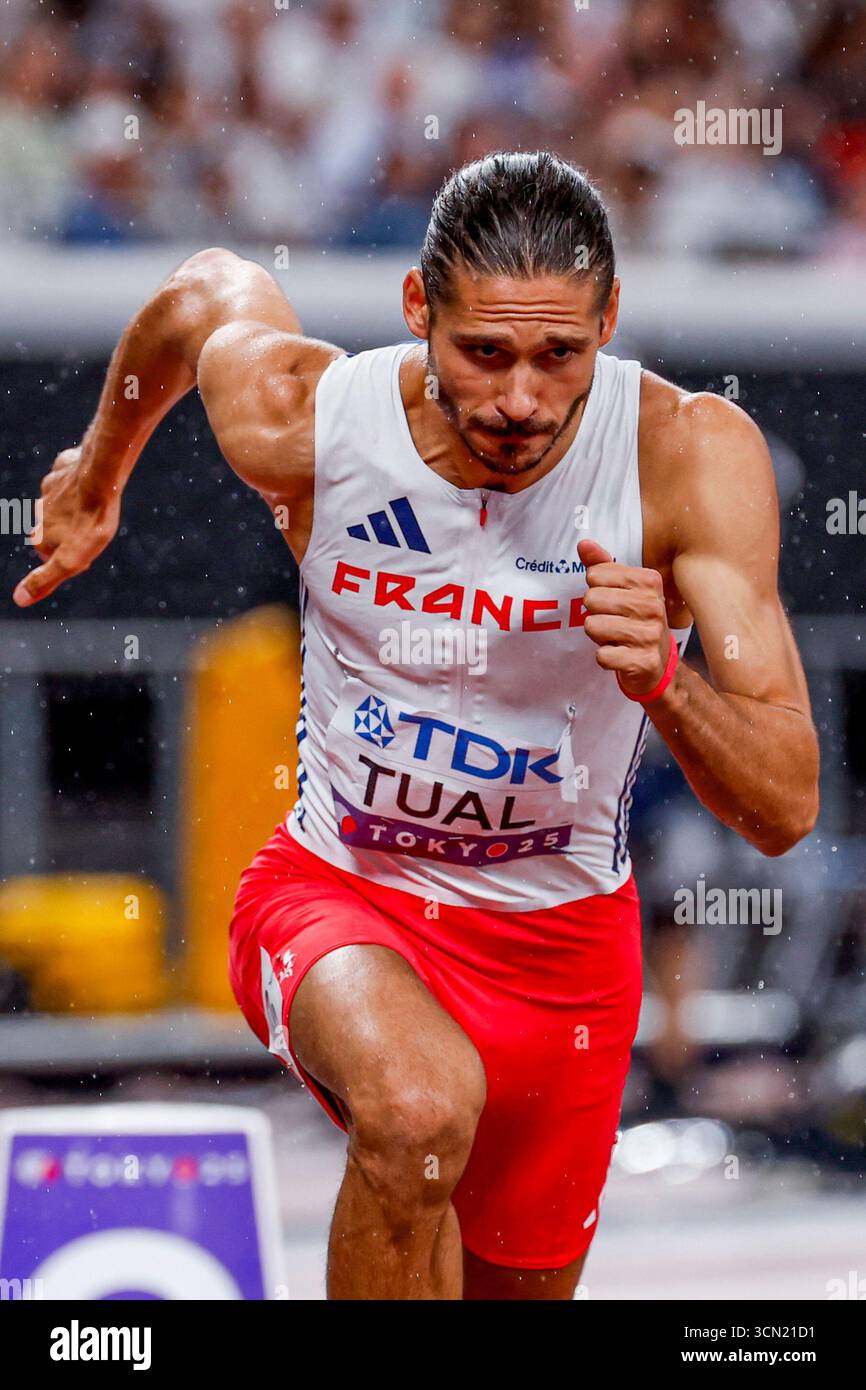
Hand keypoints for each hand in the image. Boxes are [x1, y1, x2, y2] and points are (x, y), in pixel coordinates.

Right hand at [12, 446, 120, 606]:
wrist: (100, 478)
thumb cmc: (89, 522)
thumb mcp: (70, 561)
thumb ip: (45, 580)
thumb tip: (19, 599)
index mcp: (40, 535)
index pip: (51, 556)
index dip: (71, 559)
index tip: (88, 557)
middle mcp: (40, 512)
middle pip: (54, 529)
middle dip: (70, 534)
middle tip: (92, 533)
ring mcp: (51, 489)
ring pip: (60, 503)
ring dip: (73, 508)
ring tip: (93, 510)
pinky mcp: (64, 468)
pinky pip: (68, 477)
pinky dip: (77, 482)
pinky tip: (90, 483)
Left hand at [577, 537, 670, 696]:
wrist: (658, 664)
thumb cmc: (635, 620)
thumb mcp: (623, 589)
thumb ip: (602, 565)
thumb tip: (583, 544)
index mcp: (650, 581)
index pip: (595, 575)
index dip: (596, 590)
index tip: (613, 601)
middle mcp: (654, 606)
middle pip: (591, 599)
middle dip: (595, 614)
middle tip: (613, 622)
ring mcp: (651, 635)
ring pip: (593, 626)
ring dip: (598, 636)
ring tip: (617, 638)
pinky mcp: (644, 662)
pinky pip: (602, 655)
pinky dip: (605, 657)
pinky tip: (621, 655)